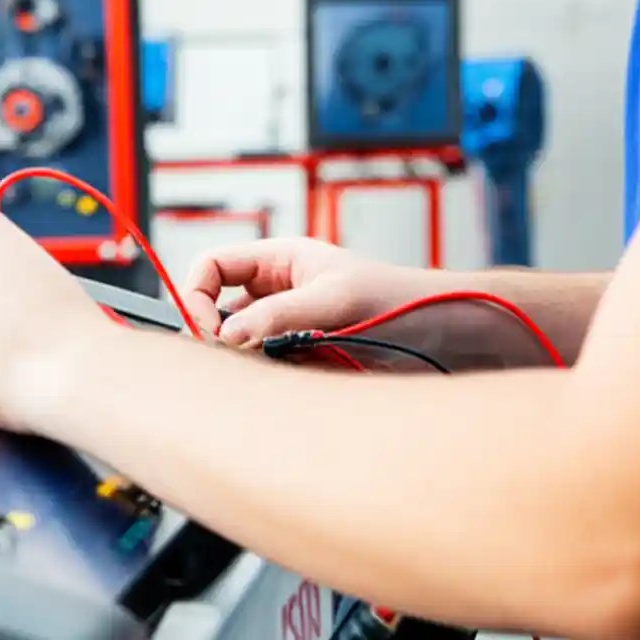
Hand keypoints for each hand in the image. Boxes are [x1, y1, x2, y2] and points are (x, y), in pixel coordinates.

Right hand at [182, 238, 436, 348]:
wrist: (443, 332)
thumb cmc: (396, 299)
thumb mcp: (333, 301)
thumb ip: (277, 316)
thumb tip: (227, 337)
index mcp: (278, 259)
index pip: (212, 266)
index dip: (196, 294)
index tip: (206, 330)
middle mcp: (276, 289)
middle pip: (217, 306)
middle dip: (213, 331)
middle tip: (222, 357)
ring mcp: (286, 322)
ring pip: (239, 339)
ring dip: (241, 355)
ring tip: (259, 369)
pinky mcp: (298, 354)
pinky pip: (264, 363)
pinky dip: (263, 373)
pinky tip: (280, 380)